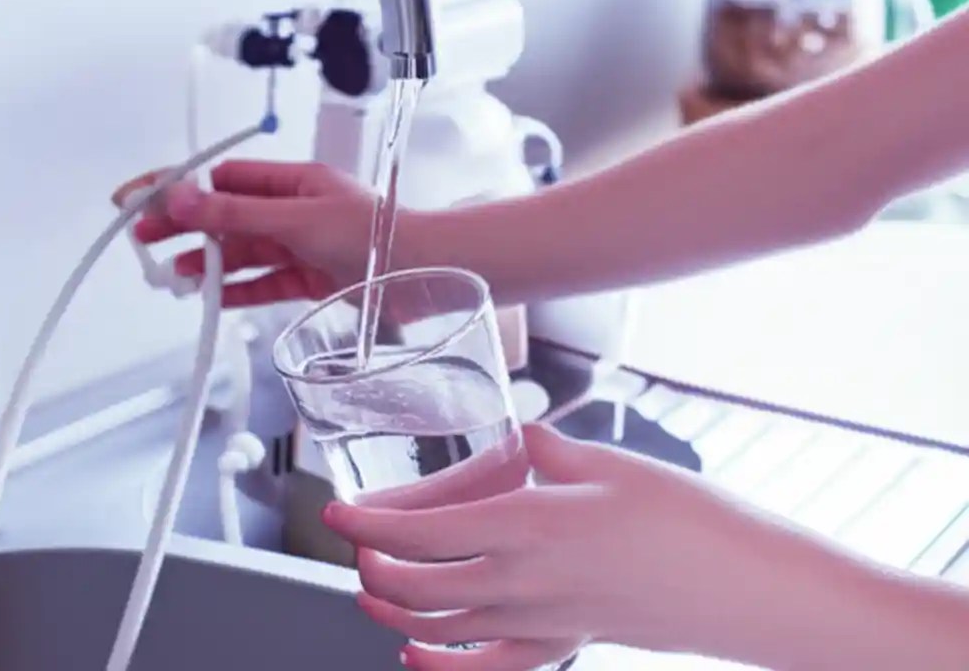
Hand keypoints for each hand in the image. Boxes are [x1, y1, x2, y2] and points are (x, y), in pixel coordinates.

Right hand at [126, 160, 379, 307]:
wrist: (427, 274)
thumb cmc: (376, 236)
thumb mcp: (296, 219)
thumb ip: (236, 214)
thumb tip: (182, 198)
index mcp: (293, 181)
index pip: (222, 180)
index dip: (180, 188)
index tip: (142, 198)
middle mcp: (294, 210)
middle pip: (226, 217)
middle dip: (184, 226)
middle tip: (142, 239)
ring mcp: (301, 246)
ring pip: (242, 253)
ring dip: (207, 262)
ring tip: (170, 275)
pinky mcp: (310, 279)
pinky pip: (264, 282)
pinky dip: (236, 289)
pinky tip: (209, 295)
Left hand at [322, 424, 942, 670]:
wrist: (744, 587)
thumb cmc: (687, 516)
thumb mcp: (610, 462)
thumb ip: (546, 452)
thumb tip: (515, 436)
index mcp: (530, 525)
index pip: (424, 530)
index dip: (371, 521)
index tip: (339, 510)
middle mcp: (524, 581)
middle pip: (419, 584)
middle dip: (374, 565)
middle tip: (357, 543)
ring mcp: (543, 621)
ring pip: (442, 628)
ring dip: (393, 610)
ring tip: (368, 590)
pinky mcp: (566, 642)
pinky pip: (489, 667)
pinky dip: (442, 664)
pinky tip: (415, 656)